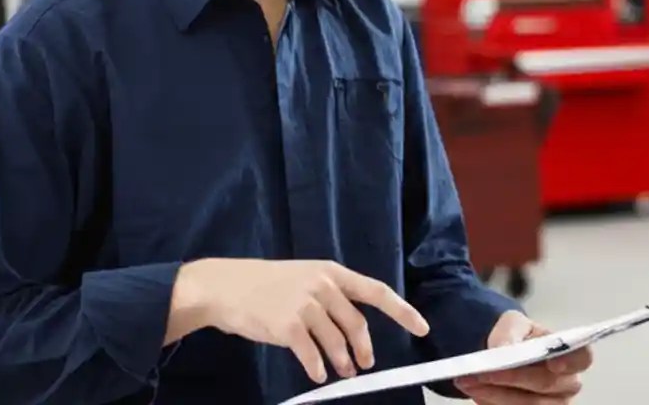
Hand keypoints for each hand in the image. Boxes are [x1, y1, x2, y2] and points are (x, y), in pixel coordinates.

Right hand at [172, 258, 429, 383]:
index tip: (422, 327)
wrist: (226, 287)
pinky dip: (317, 368)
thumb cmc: (266, 285)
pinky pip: (312, 355)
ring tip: (342, 372)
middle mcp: (322, 285)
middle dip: (363, 349)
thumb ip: (330, 298)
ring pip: (337, 343)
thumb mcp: (304, 279)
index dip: (402, 311)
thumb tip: (353, 333)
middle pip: (357, 324)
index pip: (376, 291)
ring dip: (342, 362)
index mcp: (331, 272)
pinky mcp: (287, 325)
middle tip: (364, 365)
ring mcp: (305, 305)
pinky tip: (316, 375)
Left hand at [453, 311, 592, 403]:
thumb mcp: (512, 324)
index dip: (570, 362)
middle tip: (482, 372)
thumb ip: (511, 334)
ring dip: (495, 395)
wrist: (502, 353)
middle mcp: (566, 383)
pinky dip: (492, 404)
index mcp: (569, 354)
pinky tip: (476, 393)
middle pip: (545, 385)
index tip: (552, 362)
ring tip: (469, 382)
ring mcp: (551, 404)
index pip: (582, 357)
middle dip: (511, 379)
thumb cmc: (516, 337)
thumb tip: (505, 351)